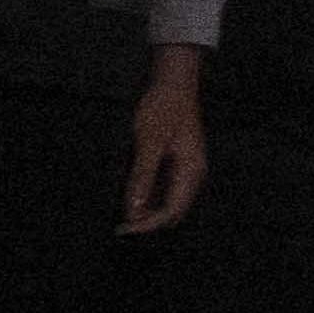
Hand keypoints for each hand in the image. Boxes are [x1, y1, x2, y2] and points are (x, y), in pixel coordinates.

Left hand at [119, 48, 204, 237]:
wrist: (173, 84)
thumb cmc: (163, 109)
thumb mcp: (148, 143)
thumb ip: (142, 177)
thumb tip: (133, 210)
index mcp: (190, 172)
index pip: (171, 211)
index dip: (148, 224)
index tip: (124, 228)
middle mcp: (192, 174)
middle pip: (173, 210)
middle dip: (149, 220)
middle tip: (120, 223)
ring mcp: (186, 168)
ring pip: (168, 201)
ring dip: (147, 208)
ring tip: (122, 209)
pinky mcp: (177, 162)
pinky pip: (164, 188)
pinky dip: (148, 195)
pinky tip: (131, 193)